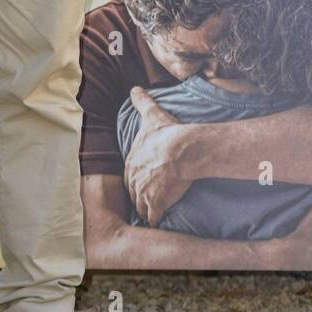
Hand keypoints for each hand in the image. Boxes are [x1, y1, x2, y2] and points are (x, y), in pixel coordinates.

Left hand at [123, 87, 194, 225]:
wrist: (181, 149)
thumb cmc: (168, 132)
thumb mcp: (152, 115)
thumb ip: (142, 102)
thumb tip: (135, 88)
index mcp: (131, 162)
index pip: (130, 177)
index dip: (137, 181)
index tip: (143, 184)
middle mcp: (133, 179)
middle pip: (133, 194)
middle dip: (139, 198)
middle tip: (147, 202)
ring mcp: (143, 193)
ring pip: (141, 208)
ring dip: (146, 211)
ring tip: (152, 214)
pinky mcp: (155, 204)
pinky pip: (152, 218)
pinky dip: (154, 221)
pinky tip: (158, 224)